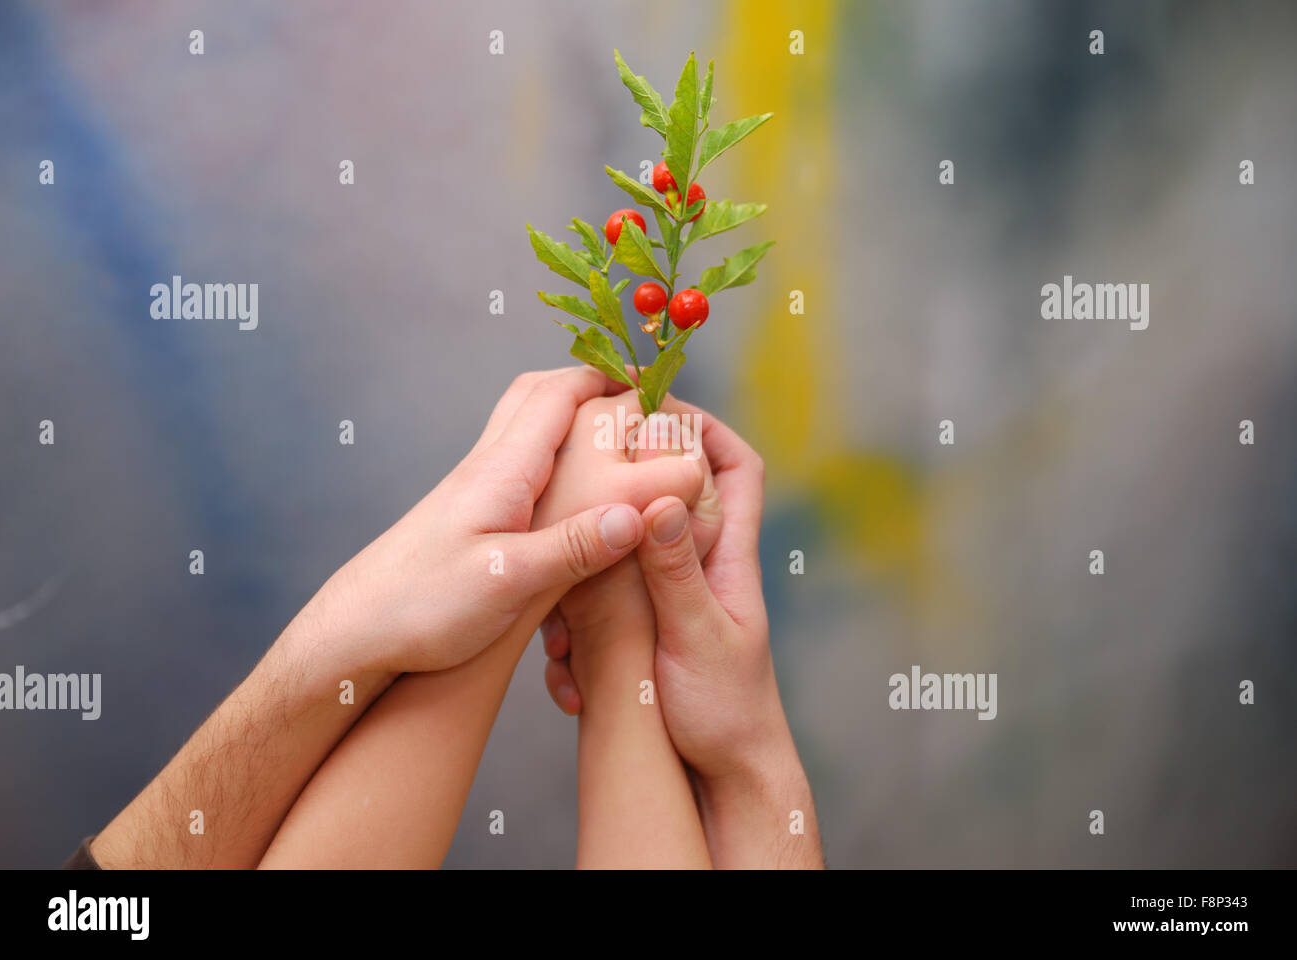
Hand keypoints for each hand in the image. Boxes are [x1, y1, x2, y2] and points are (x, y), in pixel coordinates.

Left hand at [290, 367, 705, 676]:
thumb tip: (638, 515)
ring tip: (613, 438)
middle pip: (535, 395)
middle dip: (588, 383)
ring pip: (524, 427)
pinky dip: (553, 457)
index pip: (556, 395)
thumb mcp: (506, 583)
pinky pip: (518, 465)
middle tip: (634, 397)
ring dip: (568, 417)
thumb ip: (573, 548)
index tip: (651, 383)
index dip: (606, 378)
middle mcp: (485, 469)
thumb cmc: (421, 607)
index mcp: (501, 472)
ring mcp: (473, 491)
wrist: (354, 632)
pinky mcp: (467, 517)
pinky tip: (570, 493)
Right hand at [543, 404, 820, 865]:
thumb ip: (677, 572)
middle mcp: (701, 571)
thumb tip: (665, 498)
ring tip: (557, 567)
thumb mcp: (698, 637)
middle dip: (630, 476)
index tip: (658, 408)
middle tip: (582, 462)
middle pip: (673, 495)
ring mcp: (670, 602)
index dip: (708, 429)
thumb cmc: (726, 712)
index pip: (739, 470)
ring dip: (592, 557)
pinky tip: (562, 660)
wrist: (726, 780)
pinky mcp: (642, 634)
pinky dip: (579, 618)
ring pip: (627, 550)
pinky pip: (605, 604)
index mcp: (729, 560)